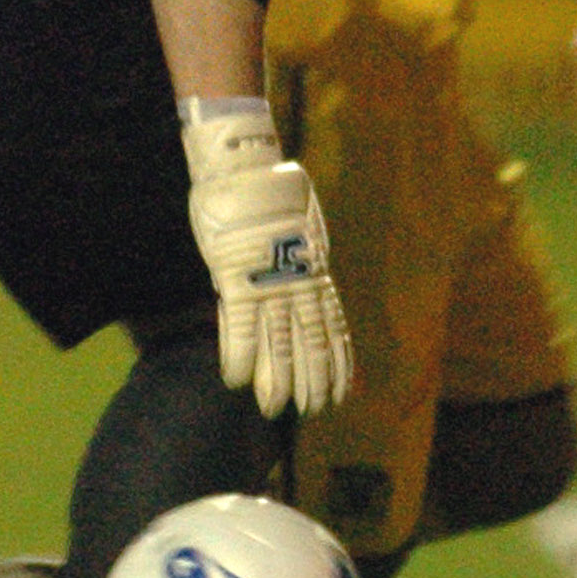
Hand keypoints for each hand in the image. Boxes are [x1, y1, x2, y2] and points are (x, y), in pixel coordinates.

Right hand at [181, 100, 350, 416]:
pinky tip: (236, 381)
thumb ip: (301, 257)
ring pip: (280, 343)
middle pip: (310, 343)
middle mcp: (298, 282)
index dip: (337, 364)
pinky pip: (242, 327)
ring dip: (278, 381)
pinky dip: (240, 357)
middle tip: (310, 411)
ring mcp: (269, 282)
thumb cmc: (265, 192)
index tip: (340, 393)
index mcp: (315, 271)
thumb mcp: (299, 228)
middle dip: (311, 382)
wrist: (245, 166)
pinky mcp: (238, 278)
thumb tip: (306, 271)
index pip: (332, 328)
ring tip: (276, 410)